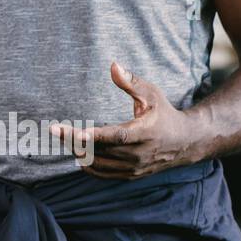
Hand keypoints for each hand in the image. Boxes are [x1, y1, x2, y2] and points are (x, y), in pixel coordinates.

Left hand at [50, 62, 202, 179]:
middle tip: (55, 130)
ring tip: (64, 138)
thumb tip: (113, 65)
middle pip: (101, 151)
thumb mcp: (152, 94)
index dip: (93, 135)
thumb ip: (131, 82)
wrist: (185, 142)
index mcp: (145, 133)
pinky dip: (88, 164)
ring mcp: (135, 168)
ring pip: (99, 164)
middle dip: (75, 141)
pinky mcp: (131, 175)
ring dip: (78, 152)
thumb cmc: (164, 113)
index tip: (71, 131)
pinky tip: (78, 152)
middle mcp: (139, 154)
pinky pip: (103, 174)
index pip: (115, 137)